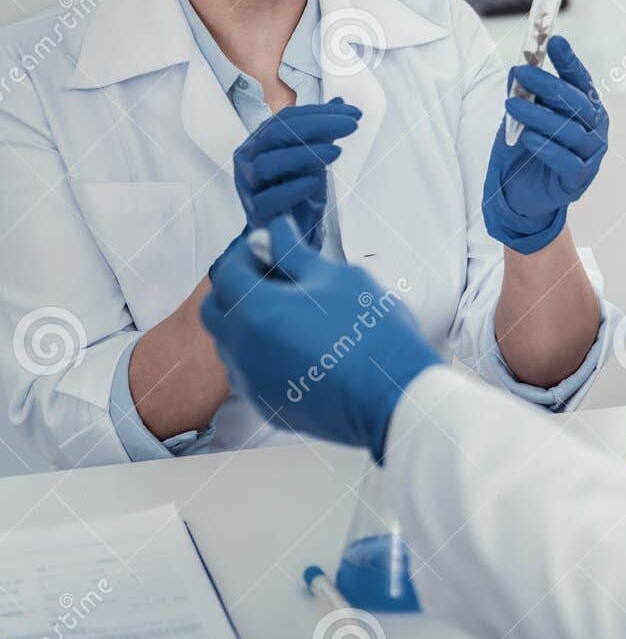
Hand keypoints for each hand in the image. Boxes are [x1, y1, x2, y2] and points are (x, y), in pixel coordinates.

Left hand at [199, 217, 441, 461]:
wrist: (395, 396)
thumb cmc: (372, 333)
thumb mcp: (338, 279)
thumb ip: (295, 254)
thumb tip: (275, 232)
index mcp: (256, 310)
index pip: (228, 272)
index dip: (247, 255)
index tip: (270, 250)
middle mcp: (243, 349)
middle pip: (216, 311)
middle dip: (237, 290)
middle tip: (275, 281)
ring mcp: (253, 382)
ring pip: (231, 344)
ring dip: (249, 324)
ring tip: (292, 317)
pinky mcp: (270, 405)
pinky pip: (252, 373)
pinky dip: (265, 356)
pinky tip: (301, 350)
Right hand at [231, 99, 360, 251]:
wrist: (286, 230)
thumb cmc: (296, 191)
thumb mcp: (313, 157)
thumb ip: (322, 130)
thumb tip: (340, 102)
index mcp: (260, 141)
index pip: (287, 118)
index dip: (321, 113)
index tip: (354, 113)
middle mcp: (248, 158)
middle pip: (276, 134)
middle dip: (317, 126)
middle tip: (351, 125)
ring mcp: (249, 185)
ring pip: (268, 164)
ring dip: (305, 154)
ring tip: (337, 151)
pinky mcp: (256, 212)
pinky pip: (269, 199)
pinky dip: (293, 188)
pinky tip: (316, 181)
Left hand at [483, 36, 608, 254]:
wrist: (520, 195)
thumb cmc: (525, 151)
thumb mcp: (519, 118)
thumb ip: (522, 95)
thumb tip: (518, 69)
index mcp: (585, 109)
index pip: (580, 80)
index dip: (568, 60)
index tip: (554, 41)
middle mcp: (594, 128)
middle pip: (575, 102)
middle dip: (547, 84)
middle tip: (521, 72)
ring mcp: (590, 155)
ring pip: (569, 130)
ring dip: (539, 116)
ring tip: (511, 106)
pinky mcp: (578, 180)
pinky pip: (568, 162)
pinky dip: (547, 149)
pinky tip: (528, 138)